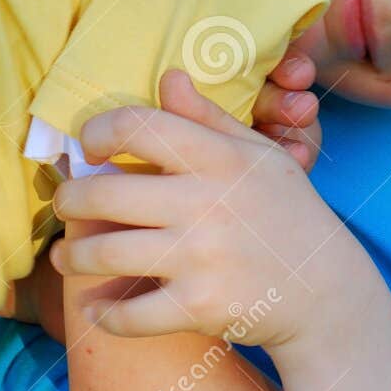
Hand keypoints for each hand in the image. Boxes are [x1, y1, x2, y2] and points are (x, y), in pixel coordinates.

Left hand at [51, 71, 390, 390]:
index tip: (90, 147)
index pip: (139, 126)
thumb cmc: (286, 212)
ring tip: (66, 256)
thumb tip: (168, 76)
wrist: (325, 290)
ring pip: (104, 255)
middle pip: (104, 195)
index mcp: (219, 157)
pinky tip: (96, 308)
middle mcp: (205, 202)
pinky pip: (129, 314)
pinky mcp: (199, 306)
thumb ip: (208, 118)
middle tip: (65, 203)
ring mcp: (201, 256)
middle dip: (70, 200)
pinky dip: (103, 314)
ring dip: (72, 257)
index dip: (99, 131)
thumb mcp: (258, 156)